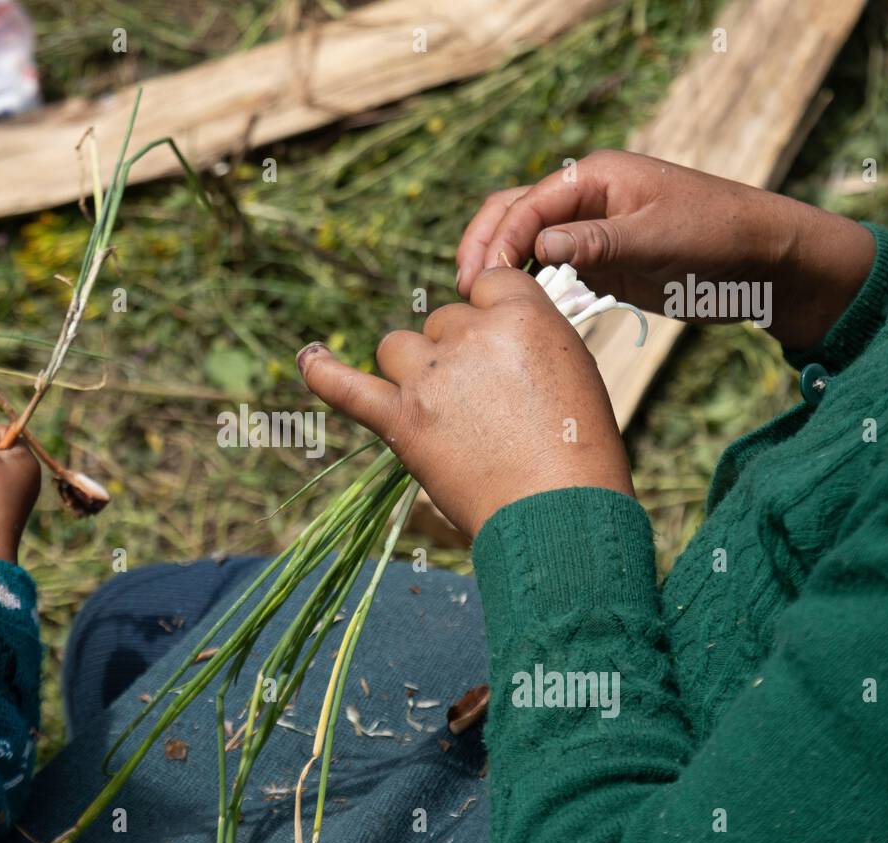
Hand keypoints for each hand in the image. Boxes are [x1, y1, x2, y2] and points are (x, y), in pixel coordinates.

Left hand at [297, 268, 632, 538]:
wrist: (559, 513)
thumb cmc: (579, 450)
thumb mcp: (574, 371)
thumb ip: (528, 340)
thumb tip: (494, 337)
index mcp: (522, 315)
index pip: (487, 284)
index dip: (488, 313)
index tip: (497, 344)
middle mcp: (471, 336)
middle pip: (441, 321)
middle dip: (456, 353)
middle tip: (487, 406)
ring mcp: (430, 378)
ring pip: (398, 347)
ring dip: (411, 369)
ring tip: (442, 412)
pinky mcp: (400, 421)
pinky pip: (346, 386)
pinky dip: (323, 372)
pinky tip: (308, 358)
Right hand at [454, 150, 875, 350]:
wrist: (761, 261)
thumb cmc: (717, 236)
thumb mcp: (657, 237)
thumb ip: (597, 241)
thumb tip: (539, 244)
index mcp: (595, 176)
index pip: (527, 203)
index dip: (500, 240)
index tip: (483, 279)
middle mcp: (584, 198)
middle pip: (512, 212)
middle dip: (483, 246)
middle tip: (465, 288)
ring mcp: (588, 229)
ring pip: (523, 240)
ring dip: (498, 264)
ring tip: (477, 300)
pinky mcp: (597, 260)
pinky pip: (548, 267)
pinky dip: (524, 283)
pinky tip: (510, 308)